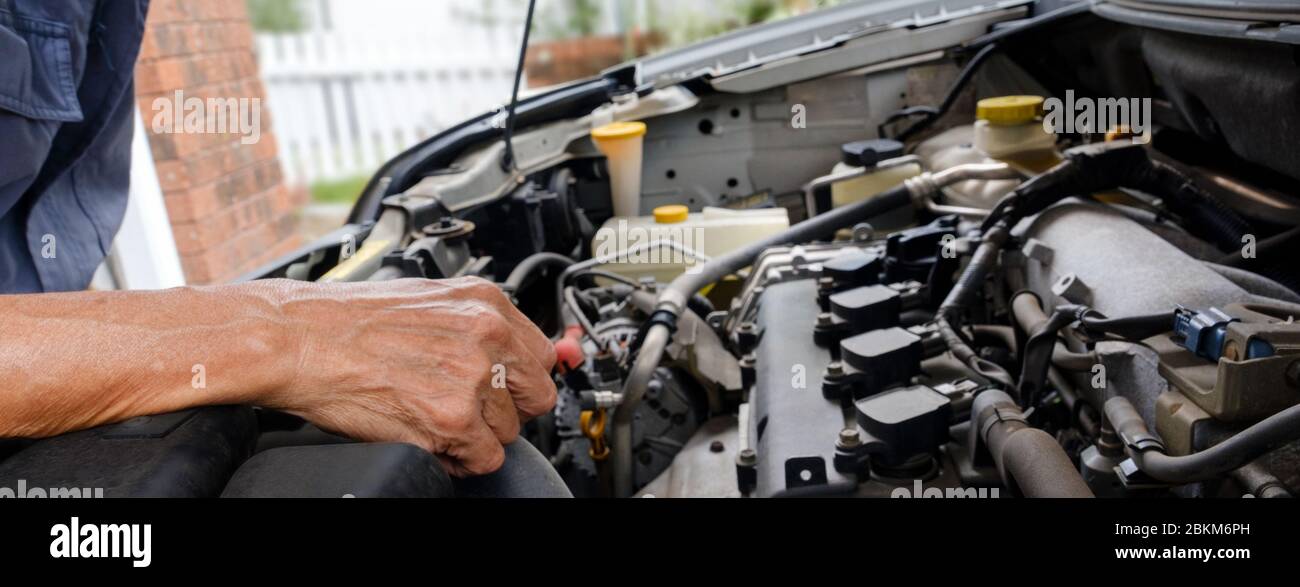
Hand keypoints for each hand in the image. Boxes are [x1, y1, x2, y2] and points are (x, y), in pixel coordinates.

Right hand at [262, 277, 556, 476]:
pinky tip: (429, 437)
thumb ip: (478, 325)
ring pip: (509, 432)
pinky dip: (459, 459)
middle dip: (506, 411)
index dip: (520, 380)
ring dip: (476, 435)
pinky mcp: (451, 417)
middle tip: (467, 409)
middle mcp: (487, 335)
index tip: (504, 390)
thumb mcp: (430, 301)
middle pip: (536, 397)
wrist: (301, 337)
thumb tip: (515, 352)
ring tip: (433, 417)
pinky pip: (483, 458)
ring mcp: (472, 377)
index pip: (542, 356)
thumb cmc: (351, 320)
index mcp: (485, 302)